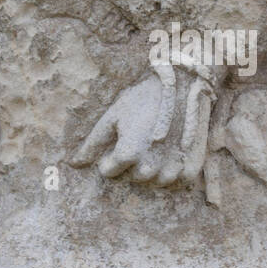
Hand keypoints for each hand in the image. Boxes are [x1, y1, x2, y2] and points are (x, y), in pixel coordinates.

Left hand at [69, 68, 212, 186]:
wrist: (183, 85)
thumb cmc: (143, 98)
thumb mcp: (113, 117)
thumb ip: (92, 144)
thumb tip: (74, 164)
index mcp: (128, 154)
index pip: (108, 171)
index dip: (110, 156)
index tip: (119, 139)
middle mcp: (150, 167)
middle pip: (132, 177)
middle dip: (131, 163)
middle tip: (139, 139)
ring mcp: (173, 169)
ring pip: (155, 182)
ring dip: (153, 169)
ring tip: (155, 146)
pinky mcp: (192, 166)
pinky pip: (178, 181)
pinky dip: (174, 171)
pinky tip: (172, 152)